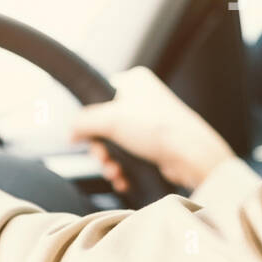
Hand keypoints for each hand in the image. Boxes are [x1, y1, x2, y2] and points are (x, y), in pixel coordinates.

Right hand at [69, 65, 234, 194]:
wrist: (191, 155)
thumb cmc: (160, 128)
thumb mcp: (111, 120)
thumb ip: (84, 122)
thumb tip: (70, 132)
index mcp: (134, 82)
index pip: (99, 98)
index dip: (91, 120)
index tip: (86, 136)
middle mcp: (144, 100)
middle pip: (106, 126)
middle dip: (102, 149)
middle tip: (103, 158)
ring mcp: (151, 123)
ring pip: (117, 145)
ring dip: (111, 162)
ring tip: (115, 173)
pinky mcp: (157, 145)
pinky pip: (131, 157)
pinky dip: (124, 170)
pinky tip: (124, 179)